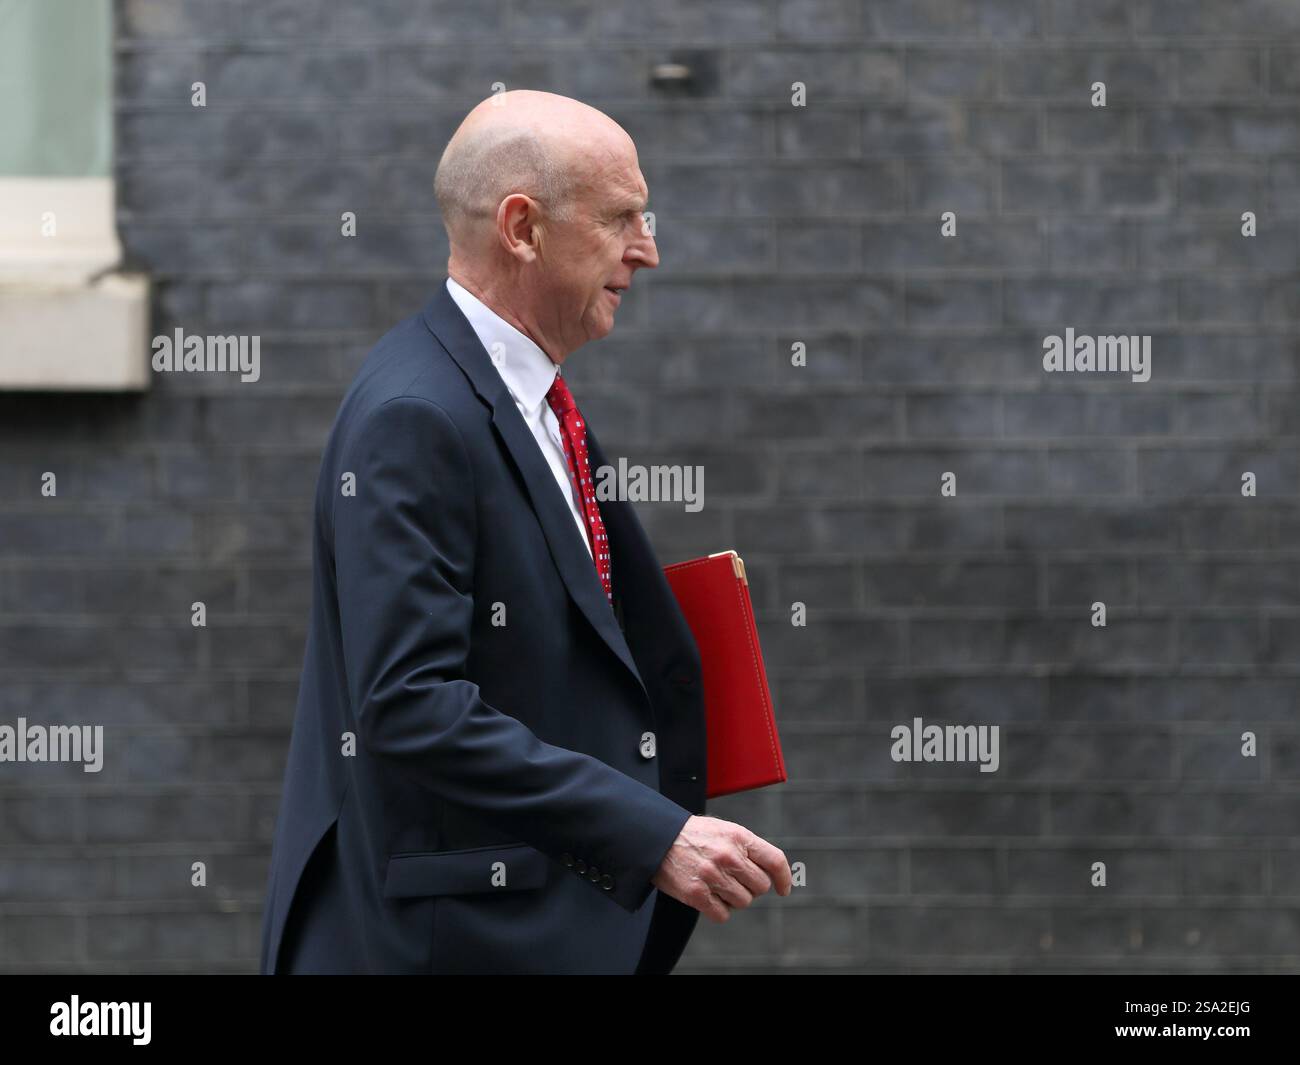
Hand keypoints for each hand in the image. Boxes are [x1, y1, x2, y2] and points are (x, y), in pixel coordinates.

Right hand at [651, 815, 791, 922]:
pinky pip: (723, 914)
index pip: (774, 860)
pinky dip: (719, 910)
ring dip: (734, 898)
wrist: (658, 838)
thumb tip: (772, 872)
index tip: (783, 888)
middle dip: (751, 887)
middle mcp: (728, 856)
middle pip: (760, 886)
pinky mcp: (696, 894)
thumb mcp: (725, 830)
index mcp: (738, 837)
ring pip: (743, 902)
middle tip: (735, 879)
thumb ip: (748, 848)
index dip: (784, 878)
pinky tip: (709, 896)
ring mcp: (712, 876)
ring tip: (718, 884)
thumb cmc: (695, 835)